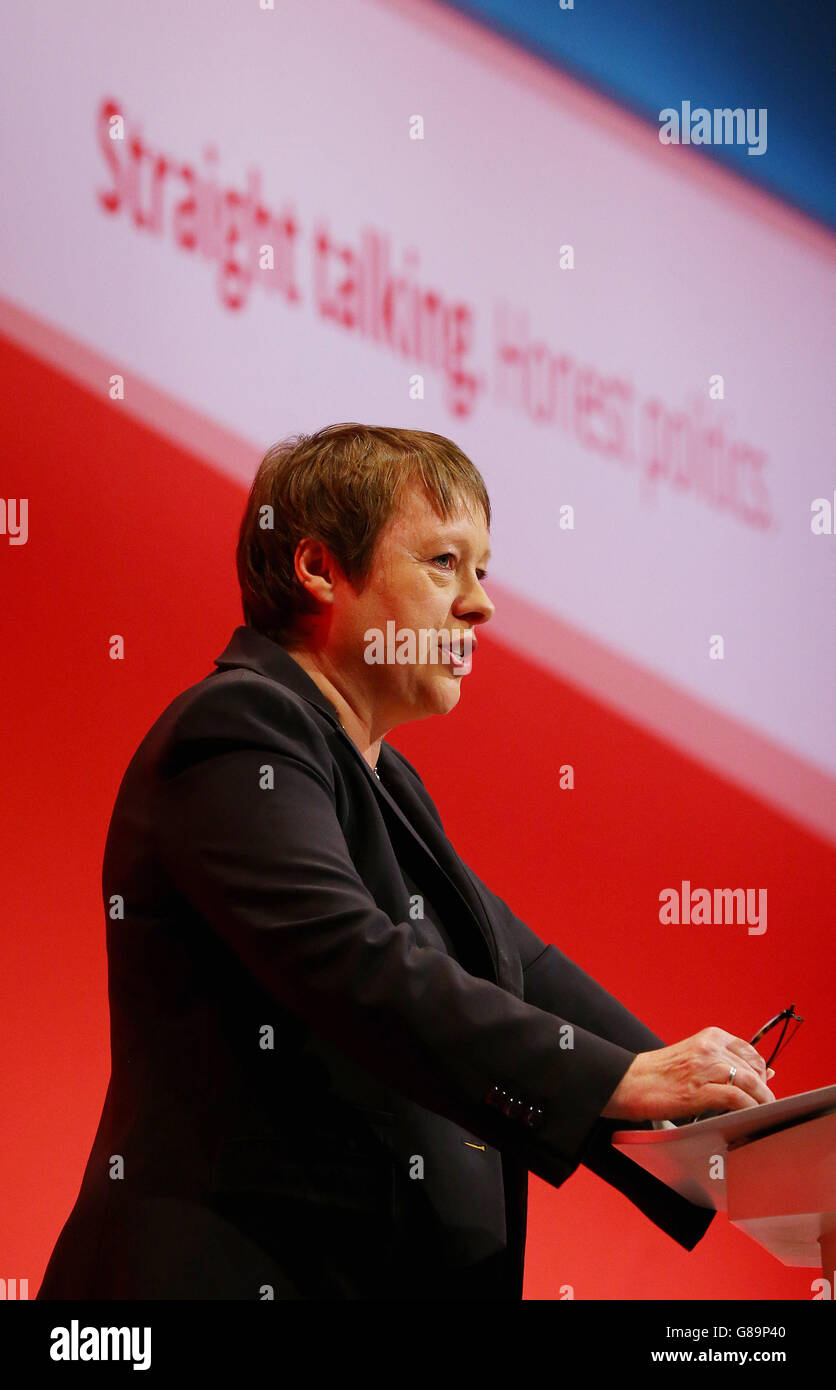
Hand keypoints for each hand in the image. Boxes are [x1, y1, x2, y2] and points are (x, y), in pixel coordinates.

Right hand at [601, 1027, 776, 1120]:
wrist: (631, 1082)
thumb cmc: (661, 1074)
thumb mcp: (696, 1059)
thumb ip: (727, 1063)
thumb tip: (767, 1074)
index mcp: (710, 1037)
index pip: (750, 1051)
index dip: (760, 1071)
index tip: (761, 1085)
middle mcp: (709, 1048)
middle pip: (752, 1068)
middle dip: (763, 1089)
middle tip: (764, 1104)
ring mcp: (704, 1068)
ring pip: (748, 1082)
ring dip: (761, 1100)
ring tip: (762, 1112)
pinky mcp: (698, 1090)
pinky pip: (735, 1098)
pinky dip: (748, 1107)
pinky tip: (749, 1116)